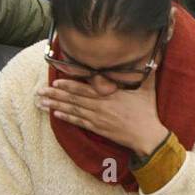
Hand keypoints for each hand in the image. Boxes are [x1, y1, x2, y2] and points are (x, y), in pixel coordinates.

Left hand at [37, 76, 167, 156]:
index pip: (85, 88)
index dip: (69, 84)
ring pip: (73, 110)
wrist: (147, 136)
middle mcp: (100, 106)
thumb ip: (147, 73)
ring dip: (56, 106)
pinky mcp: (98, 129)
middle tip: (39, 91)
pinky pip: (79, 122)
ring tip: (41, 102)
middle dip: (55, 94)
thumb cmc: (147, 112)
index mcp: (110, 95)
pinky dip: (66, 118)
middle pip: (74, 99)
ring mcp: (98, 118)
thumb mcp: (147, 89)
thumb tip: (155, 58)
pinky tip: (55, 115)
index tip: (55, 81)